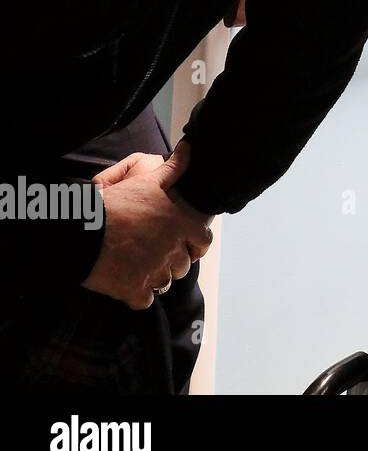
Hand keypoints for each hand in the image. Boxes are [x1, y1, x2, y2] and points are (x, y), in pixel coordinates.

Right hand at [82, 144, 213, 309]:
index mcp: (180, 224)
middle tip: (157, 255)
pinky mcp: (134, 289)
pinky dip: (139, 294)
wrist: (81, 232)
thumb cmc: (115, 204)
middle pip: (183, 265)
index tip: (188, 245)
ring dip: (156, 277)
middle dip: (174, 262)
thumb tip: (190, 151)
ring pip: (165, 281)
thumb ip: (172, 170)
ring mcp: (154, 271)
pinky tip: (130, 284)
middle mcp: (172, 248)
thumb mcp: (145, 181)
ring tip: (141, 267)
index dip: (197, 244)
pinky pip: (146, 300)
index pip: (204, 240)